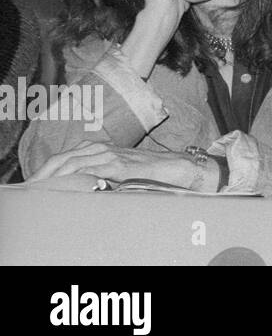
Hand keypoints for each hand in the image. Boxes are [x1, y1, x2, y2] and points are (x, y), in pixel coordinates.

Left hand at [28, 141, 203, 189]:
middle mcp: (102, 148)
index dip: (47, 168)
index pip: (65, 156)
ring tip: (41, 188)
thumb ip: (101, 172)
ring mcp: (110, 155)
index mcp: (100, 147)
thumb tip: (82, 185)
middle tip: (31, 186)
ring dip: (53, 175)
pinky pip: (89, 170)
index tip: (35, 182)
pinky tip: (64, 185)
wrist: (175, 167)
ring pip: (72, 162)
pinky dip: (73, 177)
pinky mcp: (118, 165)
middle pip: (63, 157)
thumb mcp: (119, 170)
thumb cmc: (149, 170)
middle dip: (44, 172)